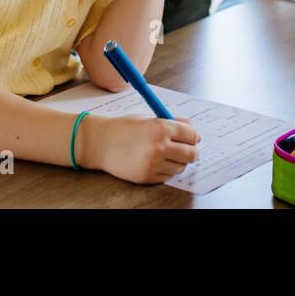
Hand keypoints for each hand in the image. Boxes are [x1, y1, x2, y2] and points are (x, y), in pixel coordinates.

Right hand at [85, 115, 199, 183]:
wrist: (101, 143)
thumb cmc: (124, 128)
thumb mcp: (149, 119)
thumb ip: (172, 123)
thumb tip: (193, 130)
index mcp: (160, 127)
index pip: (192, 135)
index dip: (193, 136)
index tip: (192, 137)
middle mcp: (159, 146)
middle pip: (191, 154)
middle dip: (191, 151)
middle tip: (186, 149)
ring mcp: (153, 164)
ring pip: (181, 167)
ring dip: (178, 162)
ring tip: (167, 154)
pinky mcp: (147, 177)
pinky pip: (167, 176)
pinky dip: (166, 170)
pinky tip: (156, 162)